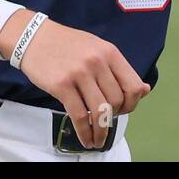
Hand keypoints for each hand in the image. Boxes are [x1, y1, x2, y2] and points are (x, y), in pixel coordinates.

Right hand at [0, 10, 150, 149]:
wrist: (34, 37)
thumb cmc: (67, 45)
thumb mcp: (97, 48)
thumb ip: (118, 70)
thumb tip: (145, 90)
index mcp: (110, 52)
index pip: (133, 85)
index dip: (132, 104)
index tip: (123, 110)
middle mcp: (97, 62)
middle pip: (116, 101)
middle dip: (114, 117)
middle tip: (106, 122)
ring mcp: (79, 73)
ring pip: (100, 111)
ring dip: (101, 132)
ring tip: (98, 140)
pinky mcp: (61, 86)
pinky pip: (79, 116)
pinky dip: (85, 132)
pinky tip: (86, 139)